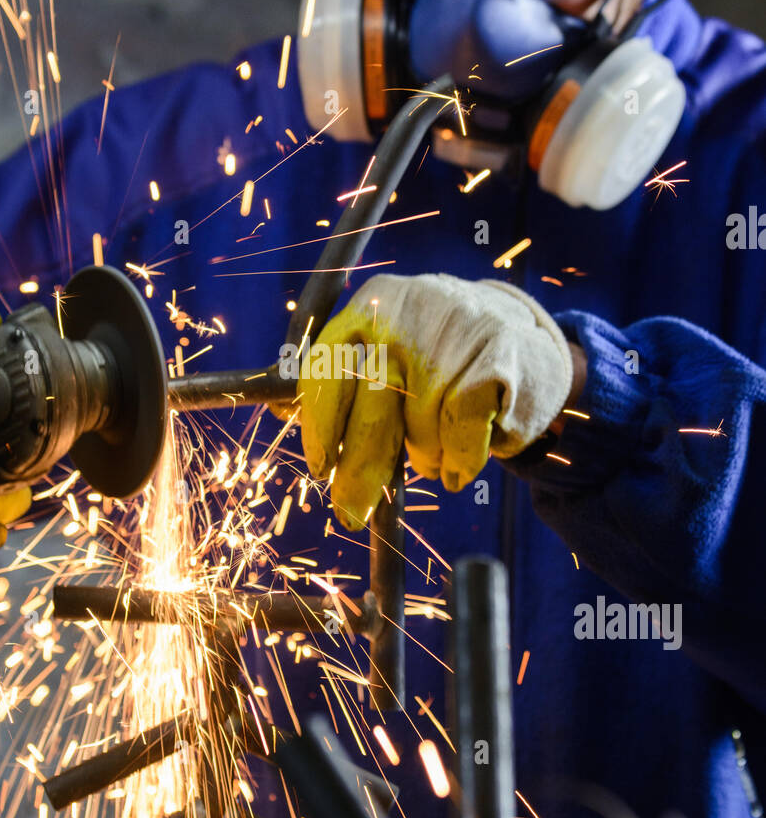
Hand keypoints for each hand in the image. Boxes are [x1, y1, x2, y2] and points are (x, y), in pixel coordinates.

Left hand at [297, 274, 573, 529]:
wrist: (528, 337)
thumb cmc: (443, 357)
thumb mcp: (390, 351)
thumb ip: (346, 383)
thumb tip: (289, 424)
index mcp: (370, 306)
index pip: (326, 368)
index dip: (319, 426)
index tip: (320, 466)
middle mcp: (407, 312)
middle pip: (369, 406)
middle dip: (359, 468)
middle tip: (351, 510)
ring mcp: (453, 330)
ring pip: (421, 428)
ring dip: (427, 459)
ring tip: (439, 452)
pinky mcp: (497, 357)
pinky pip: (461, 435)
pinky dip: (461, 460)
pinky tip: (463, 462)